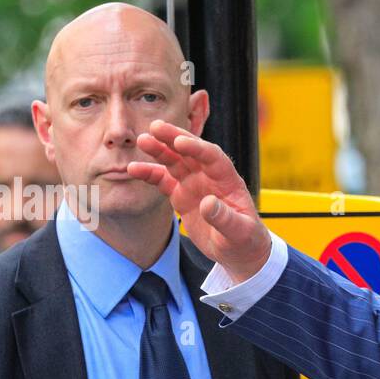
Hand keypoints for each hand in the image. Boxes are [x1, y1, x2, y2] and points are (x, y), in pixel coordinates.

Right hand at [127, 120, 271, 280]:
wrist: (238, 251)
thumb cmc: (245, 240)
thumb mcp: (240, 232)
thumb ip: (225, 218)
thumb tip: (208, 204)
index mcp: (228, 180)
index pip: (213, 157)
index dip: (197, 148)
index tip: (180, 142)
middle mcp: (209, 177)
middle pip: (190, 152)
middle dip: (174, 138)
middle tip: (156, 127)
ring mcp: (194, 184)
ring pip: (175, 161)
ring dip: (159, 150)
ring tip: (143, 140)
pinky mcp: (181, 195)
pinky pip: (163, 180)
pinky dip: (149, 174)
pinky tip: (133, 169)